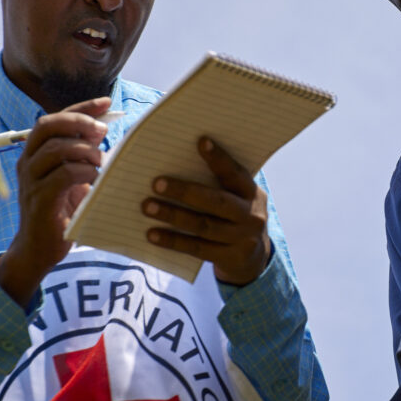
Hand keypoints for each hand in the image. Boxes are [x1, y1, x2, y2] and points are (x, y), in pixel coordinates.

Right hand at [0, 97, 110, 303]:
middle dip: (78, 121)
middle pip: (47, 125)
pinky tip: (95, 180)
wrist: (39, 249)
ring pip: (54, 149)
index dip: (82, 107)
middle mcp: (27, 162)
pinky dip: (83, 173)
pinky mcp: (38, 200)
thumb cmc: (61, 211)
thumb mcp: (73, 178)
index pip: (55, 118)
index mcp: (35, 152)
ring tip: (101, 161)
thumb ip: (82, 155)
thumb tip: (106, 129)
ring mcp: (30, 181)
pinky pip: (61, 176)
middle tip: (102, 131)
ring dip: (84, 150)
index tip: (108, 102)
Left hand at [143, 137, 271, 285]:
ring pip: (203, 225)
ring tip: (147, 207)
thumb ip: (217, 183)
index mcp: (251, 193)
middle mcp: (251, 215)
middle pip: (216, 202)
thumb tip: (176, 163)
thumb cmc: (234, 216)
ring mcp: (241, 239)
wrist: (253, 258)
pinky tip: (152, 234)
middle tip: (156, 183)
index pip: (235, 173)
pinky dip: (172, 241)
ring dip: (172, 215)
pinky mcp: (228, 258)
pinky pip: (196, 249)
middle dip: (185, 192)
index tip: (201, 142)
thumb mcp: (236, 198)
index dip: (219, 159)